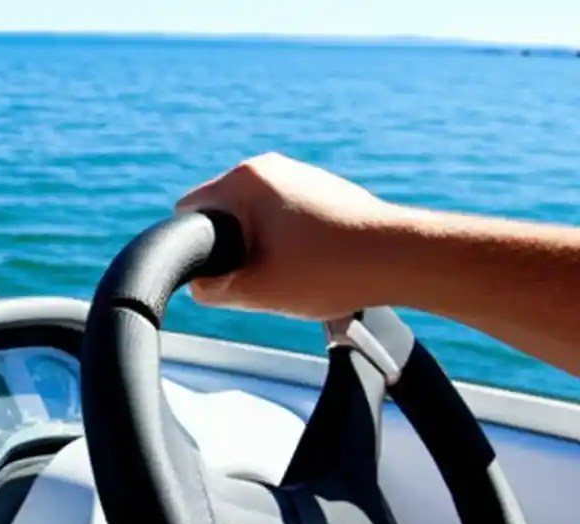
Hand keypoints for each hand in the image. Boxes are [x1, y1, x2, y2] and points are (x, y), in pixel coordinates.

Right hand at [176, 152, 403, 318]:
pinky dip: (290, 242)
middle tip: (258, 278)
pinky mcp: (323, 190)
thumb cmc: (330, 270)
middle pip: (223, 214)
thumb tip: (201, 284)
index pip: (187, 211)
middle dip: (232, 248)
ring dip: (262, 246)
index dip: (192, 248)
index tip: (219, 272)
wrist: (401, 259)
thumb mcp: (253, 291)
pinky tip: (313, 266)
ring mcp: (299, 175)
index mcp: (244, 181)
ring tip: (291, 274)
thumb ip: (210, 289)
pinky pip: (285, 216)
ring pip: (255, 217)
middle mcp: (269, 168)